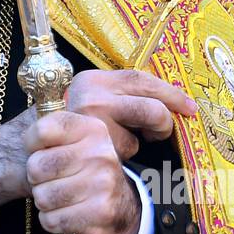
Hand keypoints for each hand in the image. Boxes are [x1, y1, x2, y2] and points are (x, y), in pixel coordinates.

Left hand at [23, 111, 141, 233]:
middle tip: (49, 179)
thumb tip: (27, 143)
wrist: (121, 203)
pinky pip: (52, 220)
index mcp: (92, 129)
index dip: (31, 144)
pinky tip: (65, 213)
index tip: (40, 151)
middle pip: (36, 167)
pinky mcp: (101, 213)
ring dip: (44, 201)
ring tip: (58, 197)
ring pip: (42, 197)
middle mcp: (101, 154)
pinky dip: (52, 220)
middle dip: (35, 178)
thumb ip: (49, 132)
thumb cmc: (84, 169)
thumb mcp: (73, 141)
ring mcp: (103, 184)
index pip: (42, 130)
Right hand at [64, 69, 196, 159]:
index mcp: (93, 80)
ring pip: (141, 133)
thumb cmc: (81, 122)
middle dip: (165, 123)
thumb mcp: (98, 99)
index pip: (142, 80)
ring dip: (140, 140)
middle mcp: (91, 98)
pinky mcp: (97, 148)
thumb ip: (127, 94)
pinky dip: (126, 154)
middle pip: (151, 108)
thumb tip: (178, 102)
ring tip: (125, 140)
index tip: (190, 107)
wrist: (43, 149)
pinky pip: (129, 151)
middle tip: (162, 132)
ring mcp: (93, 125)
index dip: (171, 93)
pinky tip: (112, 151)